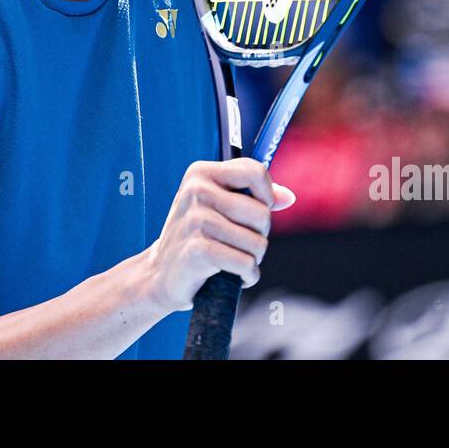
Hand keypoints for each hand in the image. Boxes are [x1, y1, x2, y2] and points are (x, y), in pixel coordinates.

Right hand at [145, 159, 295, 312]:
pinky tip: (231, 275)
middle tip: (237, 244)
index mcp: (201, 173)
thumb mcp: (220, 207)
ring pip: (257, 243)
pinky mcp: (198, 249)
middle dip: (259, 236)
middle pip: (262, 213)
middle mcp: (197, 190)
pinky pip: (245, 263)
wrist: (160, 273)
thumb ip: (254, 198)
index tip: (255, 213)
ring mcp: (196, 220)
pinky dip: (246, 276)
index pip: (255, 171)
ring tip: (231, 259)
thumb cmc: (196, 237)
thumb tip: (288, 197)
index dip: (266, 196)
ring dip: (252, 259)